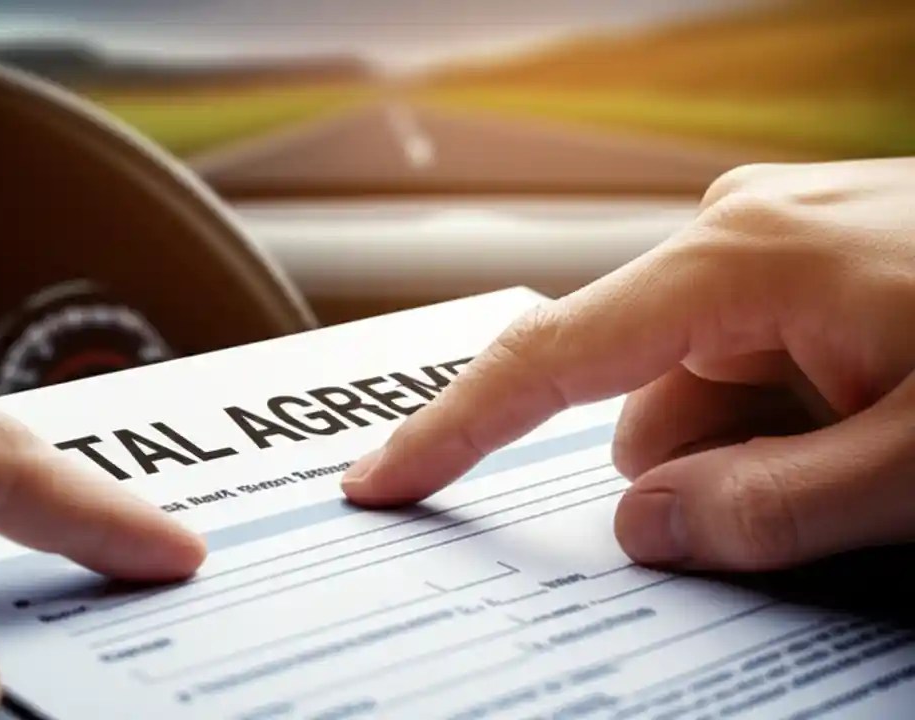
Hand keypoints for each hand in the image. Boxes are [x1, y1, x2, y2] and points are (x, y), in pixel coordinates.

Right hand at [342, 157, 914, 572]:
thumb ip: (767, 512)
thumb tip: (641, 527)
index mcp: (739, 265)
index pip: (550, 363)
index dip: (455, 431)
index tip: (382, 483)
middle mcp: (738, 231)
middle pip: (645, 396)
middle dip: (702, 469)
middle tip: (824, 499)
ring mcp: (780, 233)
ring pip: (706, 386)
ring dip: (763, 445)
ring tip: (884, 448)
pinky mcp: (814, 248)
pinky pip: (754, 356)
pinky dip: (793, 411)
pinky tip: (881, 410)